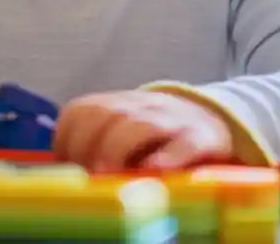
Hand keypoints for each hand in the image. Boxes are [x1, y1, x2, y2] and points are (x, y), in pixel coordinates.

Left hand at [53, 91, 233, 172]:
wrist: (215, 122)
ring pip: (139, 124)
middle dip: (88, 145)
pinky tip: (151, 173)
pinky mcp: (201, 138)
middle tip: (84, 174)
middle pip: (106, 114)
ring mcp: (173, 119)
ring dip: (115, 150)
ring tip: (106, 175)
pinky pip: (182, 144)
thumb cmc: (160, 139)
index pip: (82, 110)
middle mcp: (143, 105)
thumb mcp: (127, 134)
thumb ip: (98, 145)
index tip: (64, 164)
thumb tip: (64, 172)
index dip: (67, 137)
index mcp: (119, 104)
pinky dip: (164, 159)